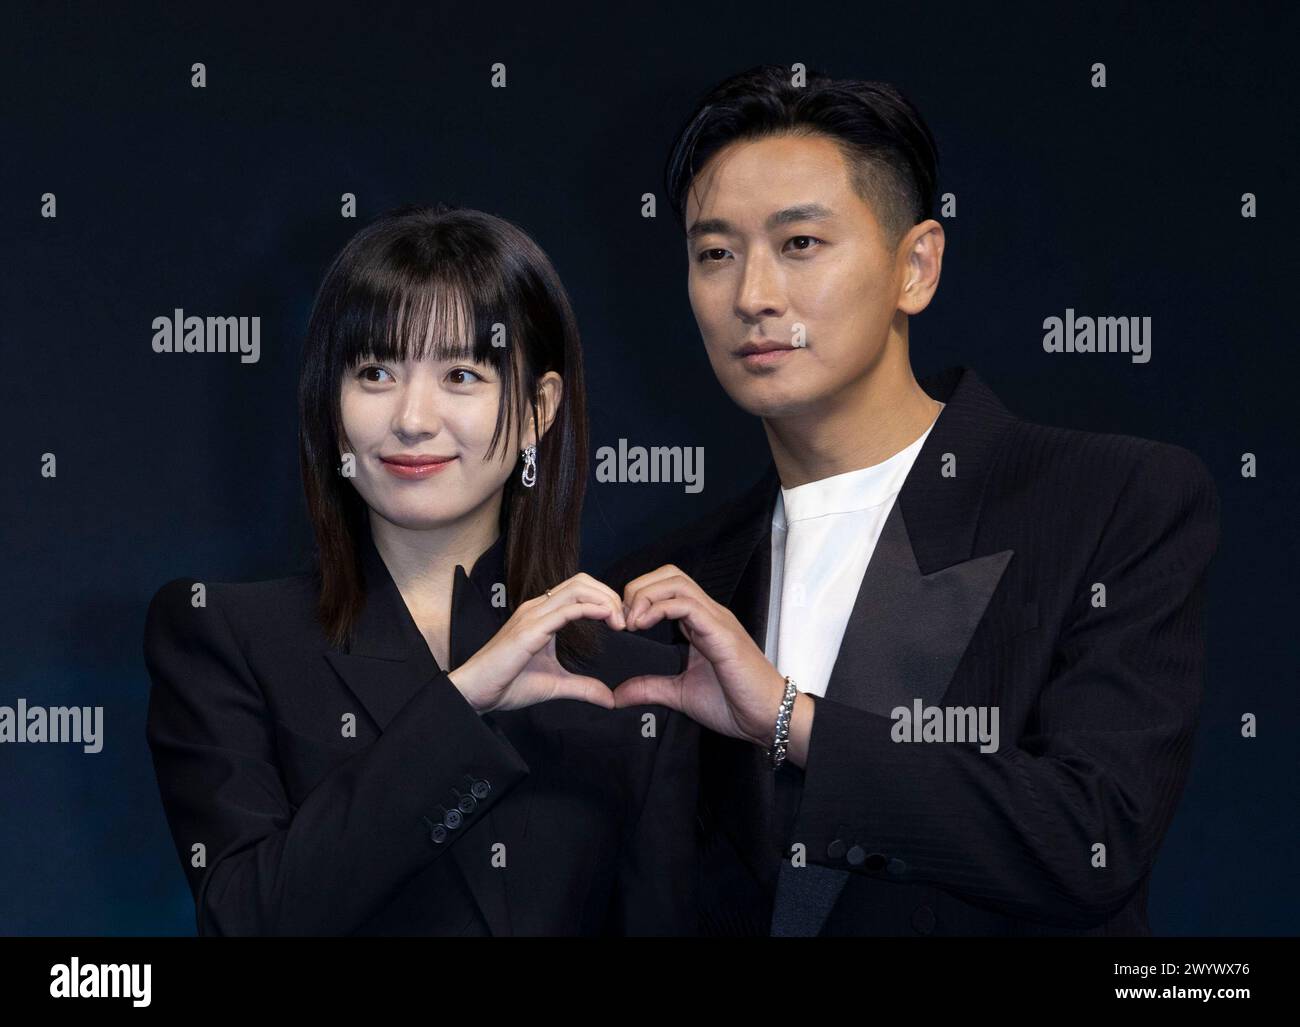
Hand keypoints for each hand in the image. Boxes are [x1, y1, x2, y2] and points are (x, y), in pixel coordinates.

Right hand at [448, 573, 625, 713]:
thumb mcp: (555, 685)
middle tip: (624, 620)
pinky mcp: (530, 629)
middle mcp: (537, 608)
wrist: (477, 693)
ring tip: (619, 622)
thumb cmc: (507, 684)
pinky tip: (606, 620)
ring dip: (605, 601)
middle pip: (582, 581)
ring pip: (577, 589)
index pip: (579, 589)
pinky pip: (566, 609)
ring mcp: (532, 615)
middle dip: (609, 595)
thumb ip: (583, 687)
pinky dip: (592, 609)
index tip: (620, 622)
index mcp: (542, 614)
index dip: (604, 599)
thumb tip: (609, 698)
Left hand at [612, 564, 789, 747]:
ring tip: (631, 622)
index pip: (667, 587)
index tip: (621, 624)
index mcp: (700, 623)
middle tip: (622, 619)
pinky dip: (660, 608)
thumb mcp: (680, 694)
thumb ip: (650, 688)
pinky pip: (688, 605)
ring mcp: (717, 620)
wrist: (768, 718)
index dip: (639, 596)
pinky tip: (643, 625)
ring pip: (677, 582)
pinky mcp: (721, 633)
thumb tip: (618, 695)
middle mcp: (709, 614)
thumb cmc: (735, 704)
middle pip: (669, 575)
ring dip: (646, 595)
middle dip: (638, 588)